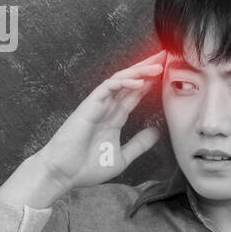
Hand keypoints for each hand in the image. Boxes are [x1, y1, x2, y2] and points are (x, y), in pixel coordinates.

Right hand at [36, 50, 164, 192]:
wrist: (63, 174)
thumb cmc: (86, 168)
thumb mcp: (122, 157)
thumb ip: (139, 144)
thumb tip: (156, 132)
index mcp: (114, 118)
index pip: (134, 94)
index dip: (150, 83)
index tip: (167, 74)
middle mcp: (107, 108)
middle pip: (130, 82)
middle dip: (147, 69)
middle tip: (165, 57)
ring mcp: (97, 105)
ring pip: (120, 80)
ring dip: (139, 71)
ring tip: (157, 65)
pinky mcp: (89, 106)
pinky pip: (107, 87)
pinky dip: (123, 82)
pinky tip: (139, 81)